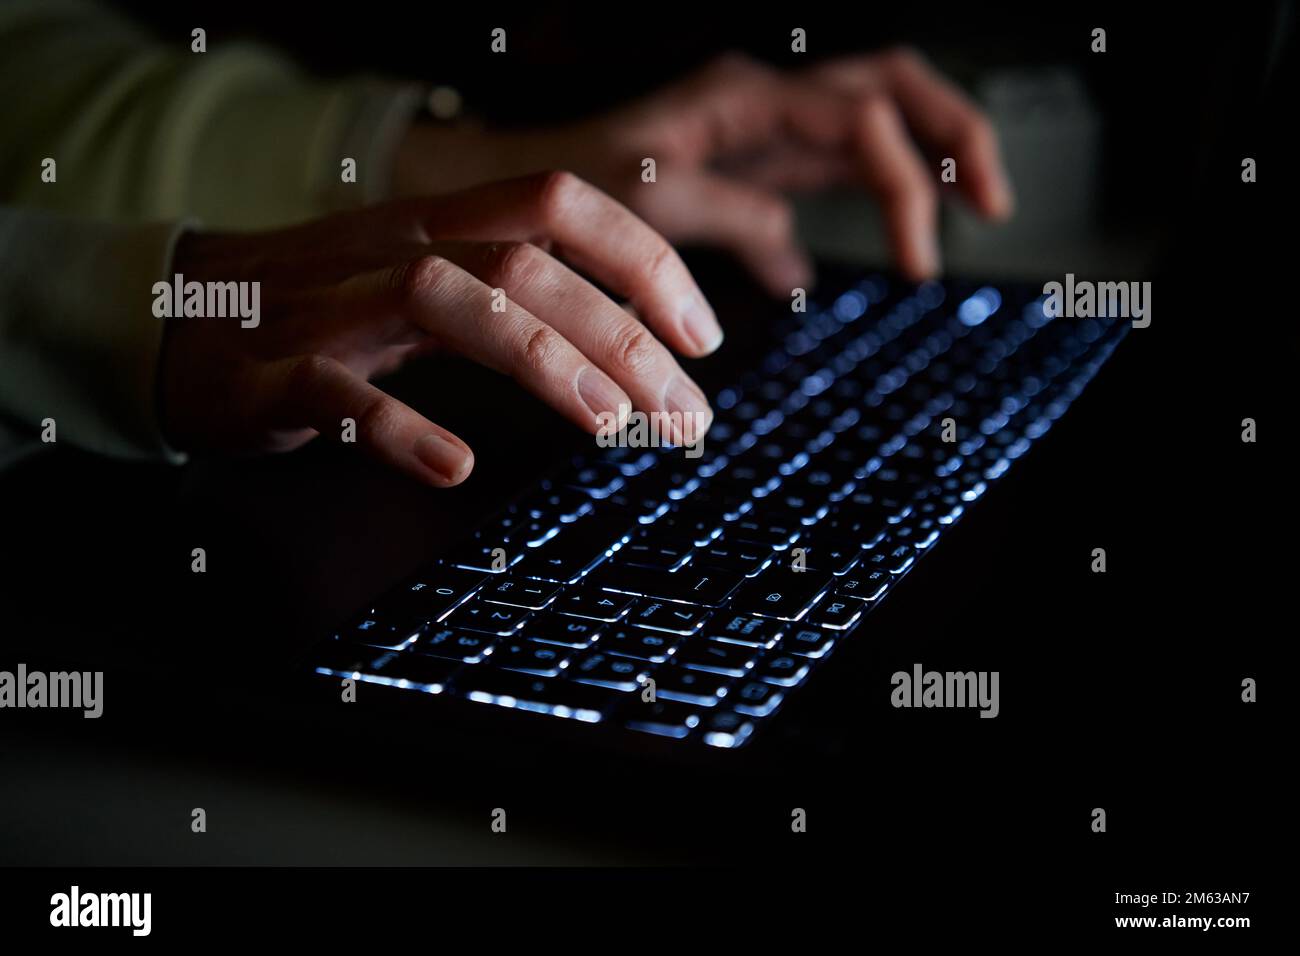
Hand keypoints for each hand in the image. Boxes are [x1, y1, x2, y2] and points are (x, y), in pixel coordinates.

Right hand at [161, 172, 719, 486]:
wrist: (175, 319)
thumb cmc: (326, 309)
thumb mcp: (429, 279)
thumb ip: (515, 298)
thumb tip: (630, 348)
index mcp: (439, 223)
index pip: (558, 203)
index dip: (643, 259)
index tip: (702, 337)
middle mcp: (395, 248)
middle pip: (526, 263)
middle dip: (623, 338)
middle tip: (686, 418)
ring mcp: (333, 307)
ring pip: (448, 301)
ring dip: (544, 361)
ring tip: (611, 427)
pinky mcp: (273, 373)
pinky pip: (338, 391)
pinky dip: (399, 427)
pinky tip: (456, 464)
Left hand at [395, 49, 1013, 293]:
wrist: (526, 189)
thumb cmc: (569, 189)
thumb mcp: (649, 205)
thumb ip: (732, 218)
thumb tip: (797, 253)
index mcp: (744, 97)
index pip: (860, 118)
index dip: (903, 184)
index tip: (915, 257)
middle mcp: (766, 99)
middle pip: (892, 86)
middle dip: (954, 133)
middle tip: (994, 199)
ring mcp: (767, 129)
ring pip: (875, 118)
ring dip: (930, 157)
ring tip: (977, 207)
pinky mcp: (760, 165)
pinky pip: (833, 172)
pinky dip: (871, 203)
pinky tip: (889, 248)